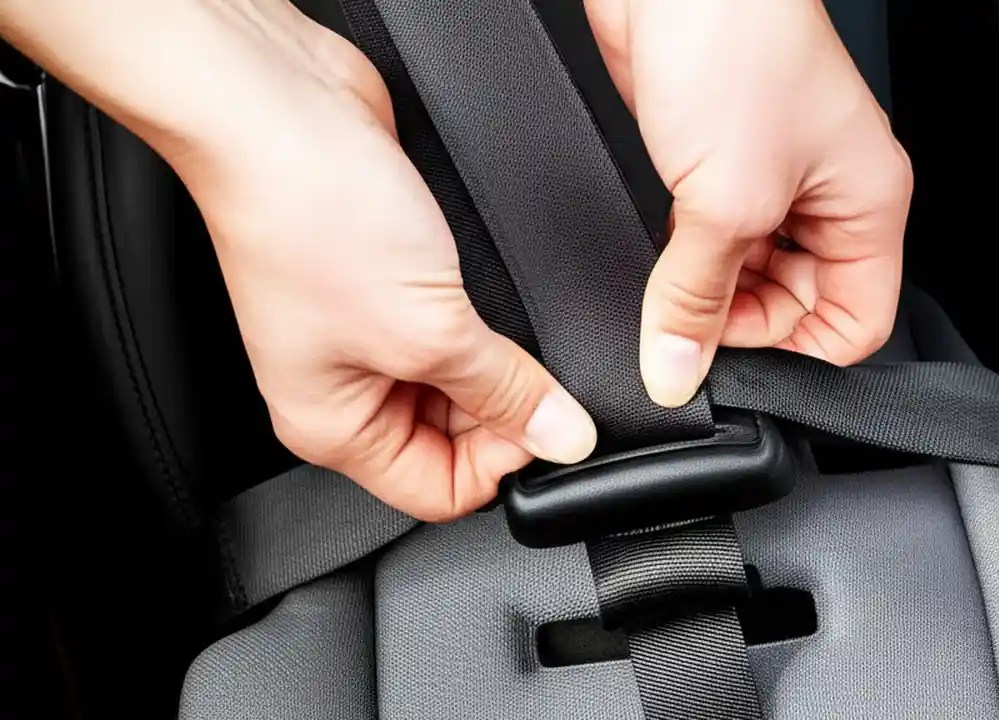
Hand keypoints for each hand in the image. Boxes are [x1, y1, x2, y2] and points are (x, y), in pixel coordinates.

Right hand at [0, 0, 596, 519]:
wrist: (280, 107)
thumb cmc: (312, 217)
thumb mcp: (428, 329)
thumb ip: (505, 391)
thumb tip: (562, 437)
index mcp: (335, 426)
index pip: (441, 492)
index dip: (501, 463)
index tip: (543, 418)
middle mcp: (349, 386)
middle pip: (455, 437)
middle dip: (506, 408)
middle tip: (537, 367)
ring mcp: (370, 330)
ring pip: (462, 378)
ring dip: (500, 359)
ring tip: (506, 318)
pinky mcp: (394, 278)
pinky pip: (457, 322)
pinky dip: (486, 316)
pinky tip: (488, 288)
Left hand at [586, 0, 911, 406]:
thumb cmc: (736, 41)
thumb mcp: (726, 199)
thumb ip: (698, 297)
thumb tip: (678, 370)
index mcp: (867, 202)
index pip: (858, 322)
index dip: (800, 352)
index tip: (735, 351)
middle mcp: (824, 194)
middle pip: (798, 302)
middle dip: (744, 319)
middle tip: (691, 313)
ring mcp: (768, 178)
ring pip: (747, 273)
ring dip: (707, 287)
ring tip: (674, 270)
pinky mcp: (714, 162)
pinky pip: (706, 238)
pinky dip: (682, 254)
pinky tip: (660, 241)